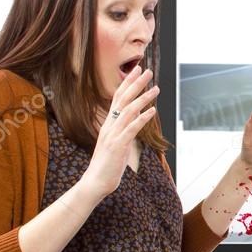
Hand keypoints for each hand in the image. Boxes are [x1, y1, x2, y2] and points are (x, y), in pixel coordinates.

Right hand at [80, 66, 158, 198]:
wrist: (96, 182)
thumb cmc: (107, 164)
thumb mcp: (117, 142)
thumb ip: (124, 130)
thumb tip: (135, 120)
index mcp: (109, 123)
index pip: (118, 97)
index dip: (128, 82)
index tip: (138, 70)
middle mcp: (110, 125)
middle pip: (123, 99)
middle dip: (136, 83)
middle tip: (148, 70)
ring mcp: (113, 135)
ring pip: (129, 111)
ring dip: (143, 98)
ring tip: (156, 88)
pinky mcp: (117, 146)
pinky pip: (131, 129)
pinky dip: (142, 119)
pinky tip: (152, 111)